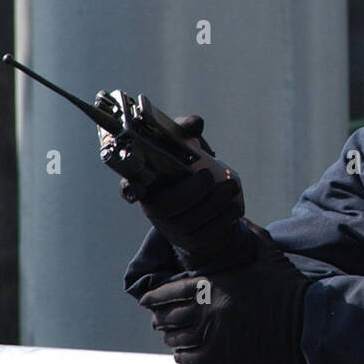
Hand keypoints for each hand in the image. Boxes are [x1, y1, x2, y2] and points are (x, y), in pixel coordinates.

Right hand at [124, 114, 244, 259]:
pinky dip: (225, 218)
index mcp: (147, 183)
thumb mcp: (186, 147)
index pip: (129, 187)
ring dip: (215, 203)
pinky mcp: (194, 240)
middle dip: (192, 192)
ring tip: (230, 187)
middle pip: (168, 208)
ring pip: (192, 222)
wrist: (207, 200)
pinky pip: (209, 233)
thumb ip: (186, 131)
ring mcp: (174, 228)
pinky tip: (234, 205)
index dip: (130, 189)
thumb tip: (195, 123)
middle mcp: (156, 209)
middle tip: (209, 176)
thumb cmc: (189, 167)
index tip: (138, 188)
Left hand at [136, 224, 308, 363]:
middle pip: (168, 316)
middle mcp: (207, 309)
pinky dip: (181, 354)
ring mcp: (212, 334)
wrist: (304, 320)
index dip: (153, 297)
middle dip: (160, 317)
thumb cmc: (286, 285)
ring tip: (169, 335)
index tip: (145, 300)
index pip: (170, 291)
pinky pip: (189, 357)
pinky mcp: (221, 355)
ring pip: (176, 338)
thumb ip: (250, 232)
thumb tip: (239, 218)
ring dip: (170, 336)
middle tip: (157, 318)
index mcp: (213, 284)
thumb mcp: (268, 252)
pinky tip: (181, 352)